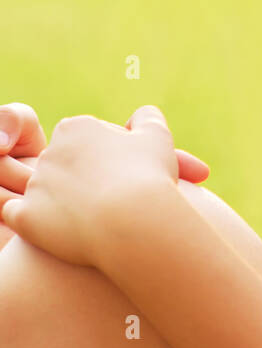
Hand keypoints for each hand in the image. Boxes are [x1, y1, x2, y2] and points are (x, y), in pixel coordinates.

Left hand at [0, 105, 182, 266]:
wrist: (133, 223)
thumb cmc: (148, 177)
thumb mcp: (157, 137)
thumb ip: (147, 118)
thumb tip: (140, 117)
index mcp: (75, 128)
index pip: (81, 141)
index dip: (101, 159)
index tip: (120, 175)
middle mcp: (48, 151)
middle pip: (62, 166)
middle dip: (80, 181)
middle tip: (109, 200)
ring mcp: (34, 185)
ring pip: (44, 193)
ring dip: (62, 204)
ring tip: (94, 221)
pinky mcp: (25, 217)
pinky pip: (20, 218)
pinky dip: (36, 224)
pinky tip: (63, 230)